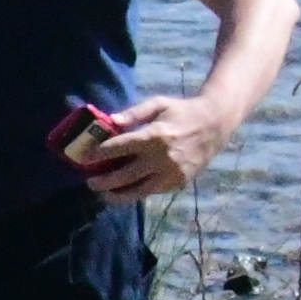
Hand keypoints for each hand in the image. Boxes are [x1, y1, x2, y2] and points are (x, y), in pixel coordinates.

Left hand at [83, 94, 232, 198]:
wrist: (216, 123)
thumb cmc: (182, 111)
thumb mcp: (158, 104)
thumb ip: (133, 113)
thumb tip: (110, 121)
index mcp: (154, 136)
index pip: (118, 148)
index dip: (98, 154)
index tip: (84, 158)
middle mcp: (162, 157)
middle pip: (124, 175)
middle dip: (103, 181)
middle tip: (89, 182)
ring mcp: (171, 172)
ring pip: (137, 191)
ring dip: (117, 195)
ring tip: (104, 193)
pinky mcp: (179, 182)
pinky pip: (152, 191)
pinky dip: (137, 192)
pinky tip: (125, 190)